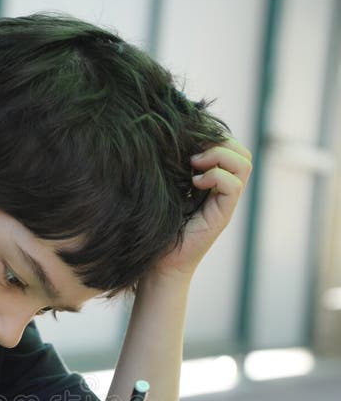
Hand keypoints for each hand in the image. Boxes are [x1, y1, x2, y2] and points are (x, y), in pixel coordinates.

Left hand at [155, 137, 251, 278]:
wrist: (159, 264)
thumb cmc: (156, 227)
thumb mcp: (165, 189)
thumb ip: (175, 167)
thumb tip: (172, 136)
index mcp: (211, 181)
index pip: (230, 147)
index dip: (214, 135)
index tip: (188, 139)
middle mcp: (222, 190)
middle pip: (242, 152)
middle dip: (220, 142)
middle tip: (193, 152)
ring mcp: (225, 203)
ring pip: (244, 163)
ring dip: (219, 156)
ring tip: (195, 165)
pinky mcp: (222, 215)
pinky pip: (234, 185)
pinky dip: (217, 176)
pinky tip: (195, 183)